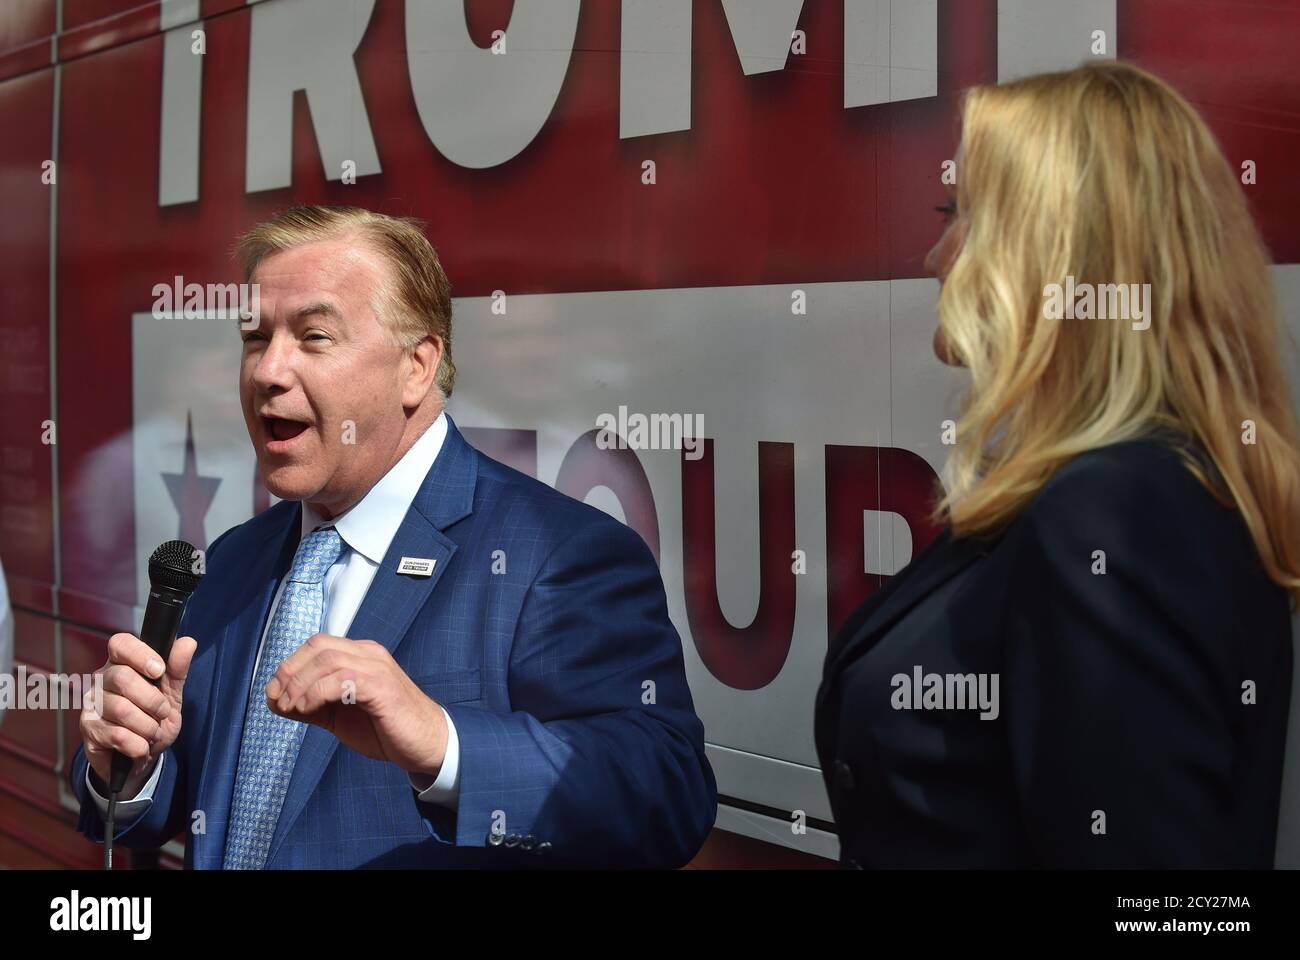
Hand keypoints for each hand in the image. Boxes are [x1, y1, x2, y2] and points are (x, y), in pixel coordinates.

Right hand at [81, 632, 197, 796]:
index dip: (141, 654)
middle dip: (153, 700)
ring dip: (148, 726)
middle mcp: (101, 680)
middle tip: (163, 712)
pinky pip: (119, 736)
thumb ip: (177, 669)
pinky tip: (141, 745)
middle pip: (123, 678)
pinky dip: (139, 745)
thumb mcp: (171, 693)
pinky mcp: (89, 730)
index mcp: (121, 663)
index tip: (159, 670)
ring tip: (152, 732)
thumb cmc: (154, 718)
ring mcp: (92, 705)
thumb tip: (188, 642)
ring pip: (123, 710)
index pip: (120, 644)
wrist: (141, 756)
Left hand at [265, 635, 448, 776]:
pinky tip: (309, 709)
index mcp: (361, 656)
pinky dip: (318, 692)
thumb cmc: (386, 729)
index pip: (318, 644)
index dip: (290, 664)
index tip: (275, 692)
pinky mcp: (382, 688)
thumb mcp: (339, 714)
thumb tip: (274, 699)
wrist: (427, 743)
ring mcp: (377, 668)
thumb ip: (310, 704)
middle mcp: (369, 655)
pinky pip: (343, 679)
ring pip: (328, 659)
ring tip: (292, 707)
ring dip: (301, 684)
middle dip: (291, 671)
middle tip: (280, 699)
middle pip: (319, 646)